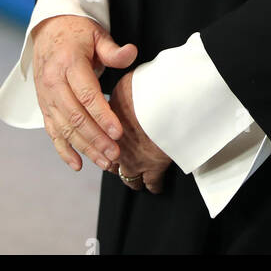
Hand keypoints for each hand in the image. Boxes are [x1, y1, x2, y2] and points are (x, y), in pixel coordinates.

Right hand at [31, 14, 136, 172]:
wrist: (49, 31)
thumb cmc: (78, 33)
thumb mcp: (97, 35)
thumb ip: (113, 50)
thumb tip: (131, 53)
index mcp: (68, 64)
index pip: (87, 95)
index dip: (103, 116)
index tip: (118, 132)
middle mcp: (53, 83)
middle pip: (75, 117)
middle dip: (96, 139)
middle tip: (116, 154)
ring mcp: (46, 97)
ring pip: (64, 128)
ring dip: (84, 148)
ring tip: (105, 162)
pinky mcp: (44, 106)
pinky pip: (52, 132)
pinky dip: (63, 150)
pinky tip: (78, 164)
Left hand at [106, 70, 172, 193]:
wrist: (170, 97)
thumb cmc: (150, 86)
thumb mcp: (125, 84)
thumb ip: (119, 96)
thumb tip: (121, 95)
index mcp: (106, 125)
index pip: (100, 140)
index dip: (105, 142)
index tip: (112, 142)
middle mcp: (115, 145)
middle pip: (109, 162)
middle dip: (115, 163)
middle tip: (122, 161)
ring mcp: (133, 159)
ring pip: (127, 178)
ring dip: (131, 177)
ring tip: (138, 178)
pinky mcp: (154, 167)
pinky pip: (151, 184)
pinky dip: (154, 186)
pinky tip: (156, 186)